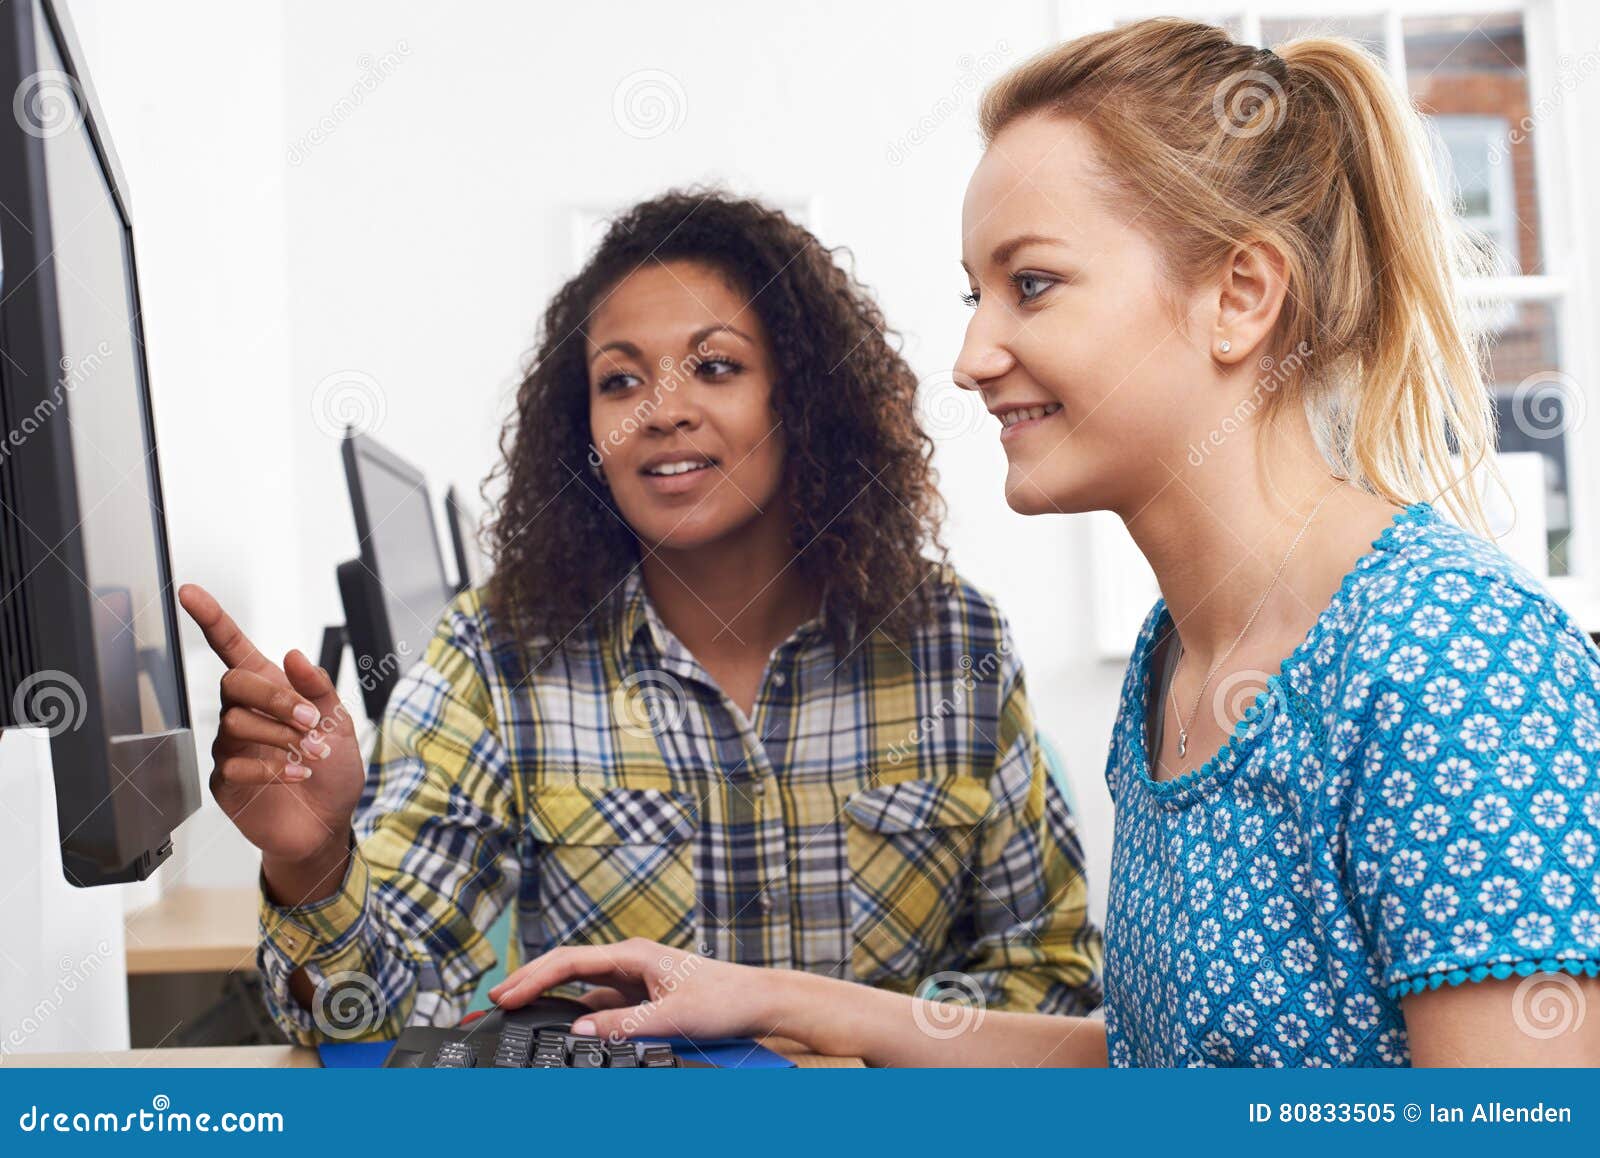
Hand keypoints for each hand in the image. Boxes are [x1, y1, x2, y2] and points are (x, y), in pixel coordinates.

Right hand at [178, 583, 364, 874]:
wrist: (328, 822)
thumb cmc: (332, 768)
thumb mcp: (340, 722)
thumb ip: (318, 687)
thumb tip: (294, 655)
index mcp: (270, 690)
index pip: (232, 647)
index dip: (211, 619)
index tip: (189, 592)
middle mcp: (244, 713)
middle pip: (233, 682)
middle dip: (274, 697)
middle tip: (310, 721)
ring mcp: (230, 747)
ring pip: (235, 723)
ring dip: (281, 736)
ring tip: (313, 753)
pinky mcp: (226, 781)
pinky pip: (234, 763)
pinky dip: (272, 767)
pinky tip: (298, 774)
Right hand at [488, 938, 788, 1042]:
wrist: (758, 1000)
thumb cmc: (724, 999)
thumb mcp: (672, 1017)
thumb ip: (625, 1026)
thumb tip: (581, 1033)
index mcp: (634, 954)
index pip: (570, 961)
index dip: (534, 977)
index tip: (506, 995)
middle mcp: (630, 961)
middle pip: (568, 967)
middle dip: (530, 981)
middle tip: (495, 999)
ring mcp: (635, 978)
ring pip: (581, 985)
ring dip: (550, 995)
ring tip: (516, 1008)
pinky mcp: (642, 995)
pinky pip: (600, 1002)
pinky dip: (575, 1012)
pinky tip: (561, 1025)